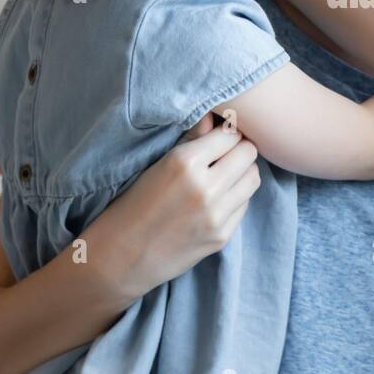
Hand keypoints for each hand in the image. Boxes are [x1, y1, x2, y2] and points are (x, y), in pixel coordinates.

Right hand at [84, 115, 260, 301]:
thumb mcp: (156, 165)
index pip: (229, 135)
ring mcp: (216, 214)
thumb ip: (190, 140)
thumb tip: (213, 117)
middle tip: (227, 153)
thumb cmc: (132, 204)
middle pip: (248, 153)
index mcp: (184, 163)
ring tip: (226, 174)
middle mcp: (205, 187)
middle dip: (240, 149)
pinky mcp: (222, 236)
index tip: (221, 136)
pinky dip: (237, 197)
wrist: (120, 257)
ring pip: (253, 178)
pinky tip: (218, 199)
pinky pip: (244, 205)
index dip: (227, 133)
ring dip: (243, 172)